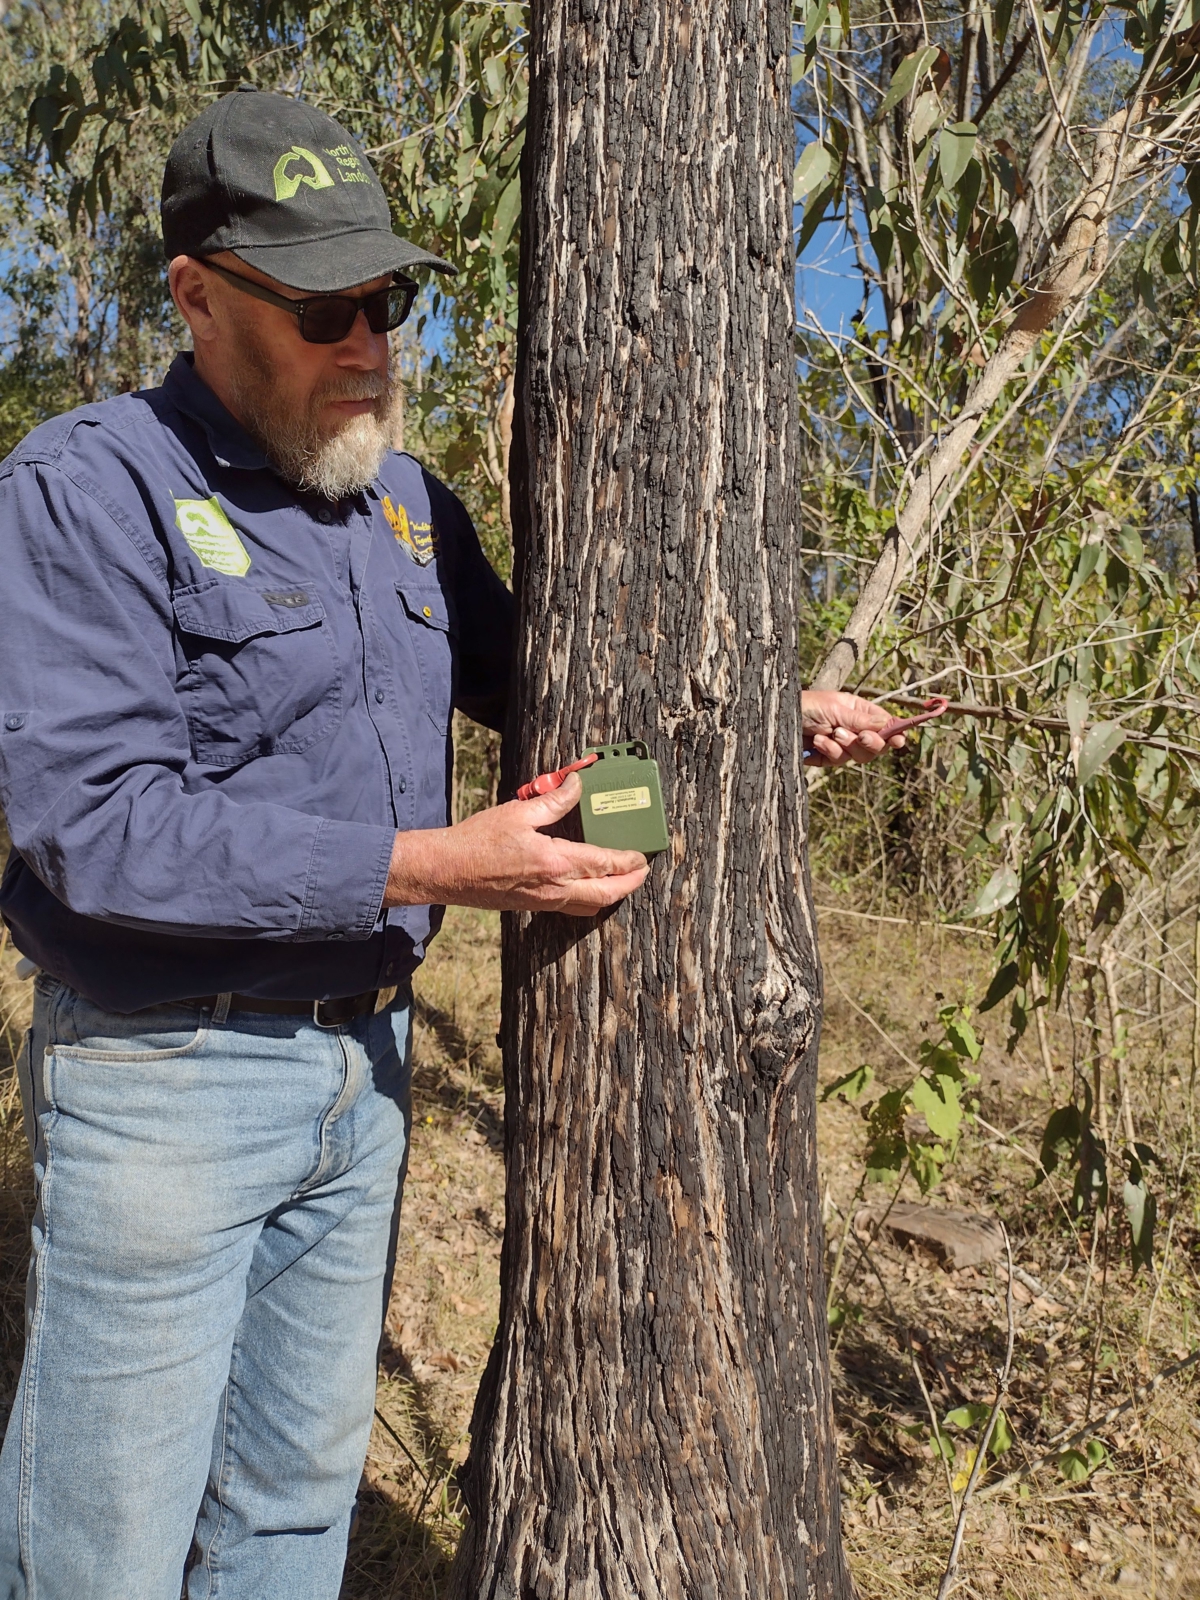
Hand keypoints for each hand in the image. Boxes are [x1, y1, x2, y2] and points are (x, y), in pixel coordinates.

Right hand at [383, 773, 649, 916]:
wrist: (447, 871)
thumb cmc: (477, 841)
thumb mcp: (518, 813)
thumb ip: (553, 801)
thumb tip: (577, 785)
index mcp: (555, 862)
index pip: (604, 864)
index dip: (629, 861)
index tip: (643, 855)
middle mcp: (555, 887)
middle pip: (606, 893)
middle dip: (630, 884)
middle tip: (642, 872)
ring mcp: (544, 901)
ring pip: (590, 905)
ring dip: (612, 894)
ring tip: (622, 880)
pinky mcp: (533, 906)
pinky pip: (572, 908)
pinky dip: (590, 899)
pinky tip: (589, 887)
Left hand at [801, 689, 905, 765]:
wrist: (778, 718)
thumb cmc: (807, 705)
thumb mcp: (836, 708)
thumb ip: (862, 720)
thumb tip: (890, 723)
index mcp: (860, 711)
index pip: (885, 725)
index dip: (894, 734)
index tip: (898, 740)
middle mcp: (854, 729)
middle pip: (877, 746)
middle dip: (871, 743)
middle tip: (861, 736)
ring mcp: (841, 744)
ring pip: (860, 756)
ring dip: (847, 745)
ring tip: (831, 733)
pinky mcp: (827, 757)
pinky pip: (838, 761)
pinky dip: (829, 751)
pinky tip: (817, 741)